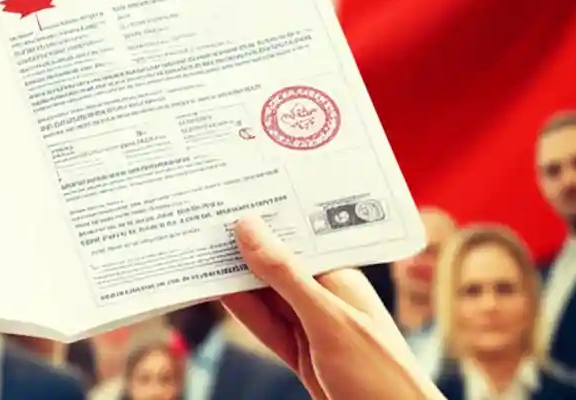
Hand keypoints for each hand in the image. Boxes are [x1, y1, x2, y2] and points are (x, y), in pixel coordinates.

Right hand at [221, 216, 444, 399]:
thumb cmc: (378, 374)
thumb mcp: (326, 318)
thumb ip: (285, 275)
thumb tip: (248, 228)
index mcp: (341, 277)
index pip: (296, 239)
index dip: (263, 220)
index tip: (227, 201)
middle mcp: (326, 297)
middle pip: (275, 266)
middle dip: (242, 248)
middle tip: (199, 225)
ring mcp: (313, 327)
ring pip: (266, 297)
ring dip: (235, 279)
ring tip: (197, 252)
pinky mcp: (302, 355)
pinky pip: (266, 327)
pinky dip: (243, 312)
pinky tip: (217, 292)